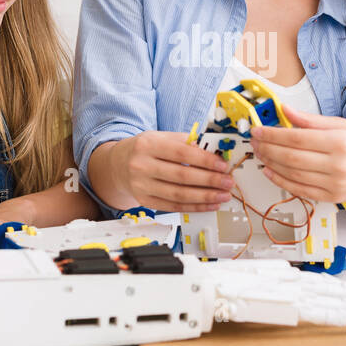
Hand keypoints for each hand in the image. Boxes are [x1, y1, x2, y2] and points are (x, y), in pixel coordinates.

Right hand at [118, 131, 233, 211]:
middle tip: (228, 183)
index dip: (204, 161)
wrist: (118, 165)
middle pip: (181, 176)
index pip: (181, 153)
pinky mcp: (144, 201)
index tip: (222, 165)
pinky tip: (209, 204)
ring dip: (205, 197)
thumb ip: (186, 142)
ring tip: (222, 195)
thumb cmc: (145, 149)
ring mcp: (141, 186)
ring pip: (178, 195)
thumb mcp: (161, 137)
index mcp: (148, 145)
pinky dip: (194, 207)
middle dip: (209, 181)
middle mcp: (142, 166)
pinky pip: (173, 207)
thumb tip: (214, 152)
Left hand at [248, 108, 345, 203]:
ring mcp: (334, 184)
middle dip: (267, 148)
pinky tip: (270, 171)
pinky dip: (281, 181)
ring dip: (271, 163)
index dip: (272, 134)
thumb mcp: (343, 125)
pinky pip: (300, 190)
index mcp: (340, 142)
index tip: (258, 130)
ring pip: (292, 174)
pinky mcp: (332, 198)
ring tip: (260, 153)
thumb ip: (312, 120)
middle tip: (254, 141)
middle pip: (291, 157)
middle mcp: (338, 165)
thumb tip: (286, 110)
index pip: (297, 138)